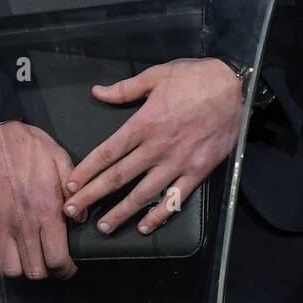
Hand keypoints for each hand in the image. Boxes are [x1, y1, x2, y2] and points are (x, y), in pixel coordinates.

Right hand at [0, 122, 79, 280]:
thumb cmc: (26, 143)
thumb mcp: (58, 157)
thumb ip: (72, 188)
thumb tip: (81, 216)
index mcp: (46, 209)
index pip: (57, 259)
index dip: (65, 270)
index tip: (67, 267)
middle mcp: (23, 224)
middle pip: (35, 270)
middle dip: (46, 270)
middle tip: (48, 259)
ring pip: (11, 271)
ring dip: (21, 268)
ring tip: (27, 257)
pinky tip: (5, 255)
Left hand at [62, 57, 242, 235]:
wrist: (232, 87)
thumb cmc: (192, 77)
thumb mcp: (155, 75)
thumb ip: (124, 89)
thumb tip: (96, 92)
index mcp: (144, 124)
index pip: (107, 153)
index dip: (86, 171)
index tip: (70, 185)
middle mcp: (157, 147)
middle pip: (118, 177)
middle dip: (93, 196)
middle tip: (72, 212)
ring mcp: (177, 162)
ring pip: (143, 194)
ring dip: (120, 212)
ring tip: (103, 226)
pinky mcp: (197, 171)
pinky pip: (175, 199)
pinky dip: (159, 216)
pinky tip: (144, 227)